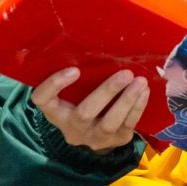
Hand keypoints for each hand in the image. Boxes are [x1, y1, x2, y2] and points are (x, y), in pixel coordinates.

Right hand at [31, 67, 149, 152]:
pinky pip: (128, 125)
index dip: (55, 85)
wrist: (97, 134)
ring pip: (109, 123)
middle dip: (106, 92)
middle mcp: (72, 128)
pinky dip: (138, 107)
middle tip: (125, 74)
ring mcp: (95, 137)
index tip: (74, 70)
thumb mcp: (71, 93)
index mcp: (55, 112)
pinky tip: (144, 92)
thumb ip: (75, 78)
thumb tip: (95, 45)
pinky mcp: (117, 140)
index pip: (42, 100)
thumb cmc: (82, 102)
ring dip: (127, 101)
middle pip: (84, 113)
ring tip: (140, 82)